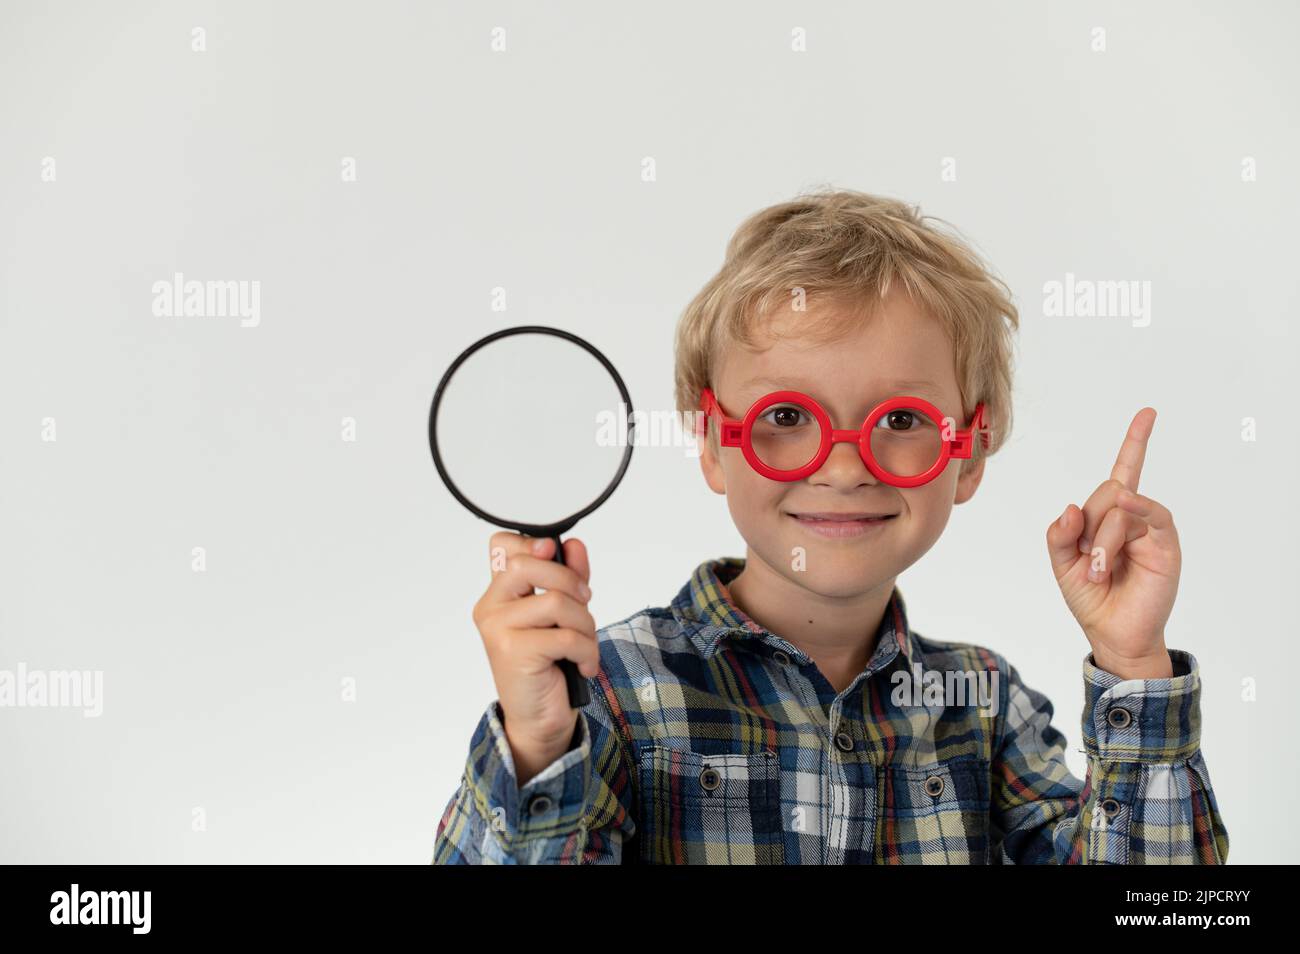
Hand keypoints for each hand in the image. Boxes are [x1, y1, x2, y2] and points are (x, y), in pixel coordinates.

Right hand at [472, 532, 597, 784]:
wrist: (540, 718)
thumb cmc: (550, 664)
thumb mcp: (564, 615)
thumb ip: (568, 578)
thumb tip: (575, 545)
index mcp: (498, 594)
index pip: (502, 545)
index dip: (531, 543)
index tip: (554, 555)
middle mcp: (490, 607)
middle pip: (530, 564)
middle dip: (570, 582)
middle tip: (585, 604)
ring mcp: (497, 629)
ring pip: (555, 602)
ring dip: (585, 624)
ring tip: (584, 645)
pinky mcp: (513, 651)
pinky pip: (565, 636)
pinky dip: (586, 651)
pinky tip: (582, 665)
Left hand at [1045, 408, 1178, 679]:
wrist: (1113, 633)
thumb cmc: (1091, 597)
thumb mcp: (1062, 564)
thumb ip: (1059, 535)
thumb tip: (1070, 507)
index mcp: (1107, 518)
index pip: (1122, 473)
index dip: (1135, 442)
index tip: (1149, 412)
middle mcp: (1132, 517)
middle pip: (1105, 492)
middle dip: (1089, 527)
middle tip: (1090, 564)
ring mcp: (1149, 529)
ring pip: (1120, 506)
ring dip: (1104, 540)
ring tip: (1102, 570)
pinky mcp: (1165, 544)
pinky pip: (1154, 514)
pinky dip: (1137, 508)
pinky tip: (1128, 503)